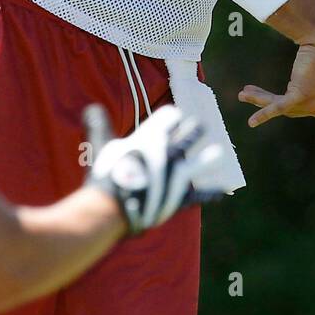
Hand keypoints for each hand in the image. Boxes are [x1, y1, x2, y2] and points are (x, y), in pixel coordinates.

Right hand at [84, 103, 238, 233]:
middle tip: (200, 126)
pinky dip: (211, 194)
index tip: (173, 115)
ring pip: (198, 163)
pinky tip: (223, 193)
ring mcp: (177, 175)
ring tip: (219, 153)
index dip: (170, 116)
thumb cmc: (106, 174)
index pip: (168, 117)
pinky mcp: (180, 198)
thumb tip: (92, 107)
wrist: (112, 208)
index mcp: (151, 137)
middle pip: (188, 136)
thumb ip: (99, 124)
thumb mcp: (100, 145)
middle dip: (194, 130)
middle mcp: (168, 153)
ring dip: (208, 158)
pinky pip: (199, 195)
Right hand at [238, 26, 314, 127]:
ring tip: (242, 94)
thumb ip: (308, 78)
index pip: (294, 108)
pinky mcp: (303, 96)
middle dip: (263, 100)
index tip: (256, 92)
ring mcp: (313, 105)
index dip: (273, 102)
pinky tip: (252, 122)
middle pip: (285, 109)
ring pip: (279, 105)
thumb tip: (300, 74)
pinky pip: (279, 106)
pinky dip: (264, 114)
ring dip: (258, 99)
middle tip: (244, 94)